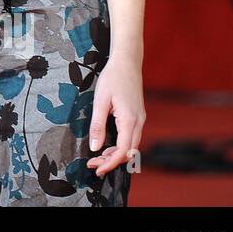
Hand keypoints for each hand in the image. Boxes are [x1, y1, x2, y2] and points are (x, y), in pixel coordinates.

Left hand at [87, 56, 144, 177]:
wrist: (127, 62)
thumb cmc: (112, 78)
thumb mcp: (100, 100)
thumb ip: (97, 125)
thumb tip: (95, 147)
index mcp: (130, 120)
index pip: (122, 152)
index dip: (110, 163)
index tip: (97, 169)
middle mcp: (139, 122)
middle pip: (128, 152)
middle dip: (111, 161)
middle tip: (93, 164)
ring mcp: (140, 119)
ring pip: (131, 146)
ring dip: (116, 154)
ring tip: (97, 157)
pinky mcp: (137, 116)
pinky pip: (131, 137)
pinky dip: (120, 145)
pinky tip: (108, 145)